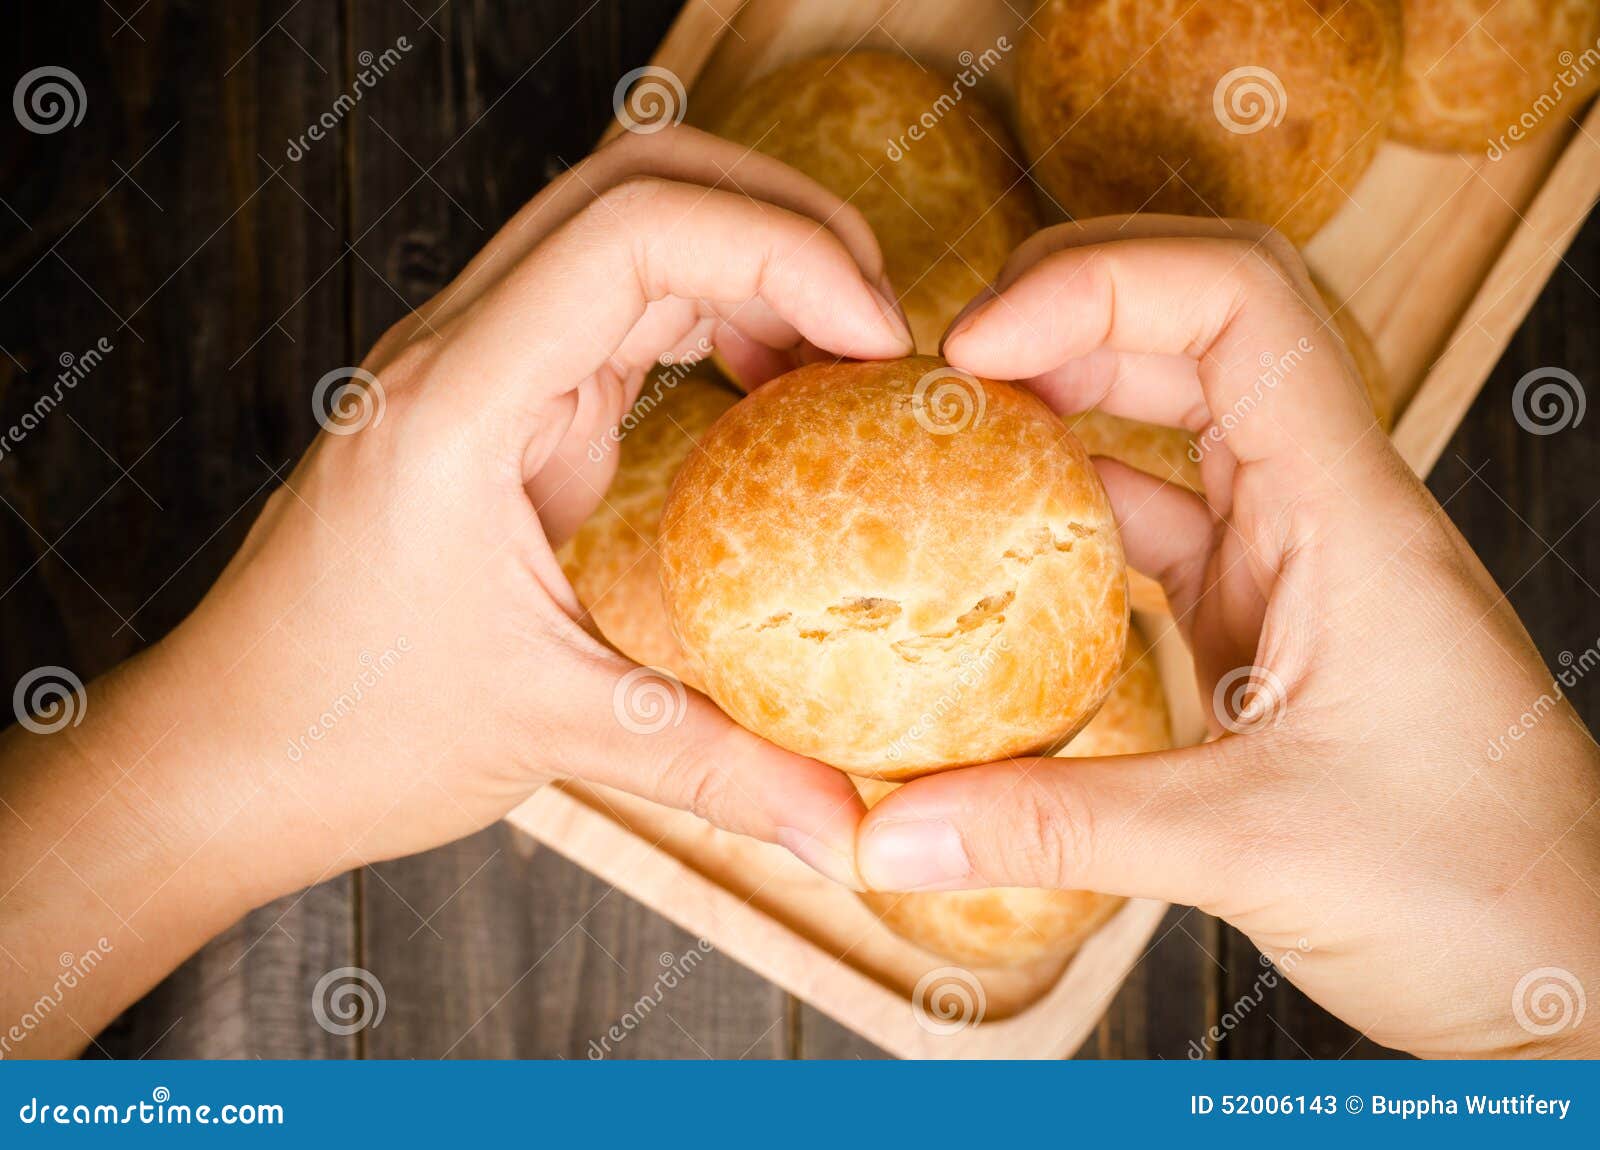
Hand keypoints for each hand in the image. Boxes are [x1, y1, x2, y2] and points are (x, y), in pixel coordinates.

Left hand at [0, 126, 908, 1053]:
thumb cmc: (343, 730)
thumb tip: (850, 824)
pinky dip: (709, 317)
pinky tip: (765, 387)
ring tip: (842, 353)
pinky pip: (612, 309)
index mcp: (460, 401)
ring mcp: (472, 367)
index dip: (781, 249)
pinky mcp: (491, 405)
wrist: (225, 754)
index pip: (634, 228)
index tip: (876, 337)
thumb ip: (717, 766)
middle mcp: (460, 351)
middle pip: (636, 181)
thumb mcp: (549, 734)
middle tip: (880, 320)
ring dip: (748, 262)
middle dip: (781, 221)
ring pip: (625, 230)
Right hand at [855, 217, 1599, 1057]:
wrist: (1570, 975)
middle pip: (1199, 332)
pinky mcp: (1263, 628)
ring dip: (1066, 408)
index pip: (1240, 307)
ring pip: (1171, 426)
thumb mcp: (1253, 851)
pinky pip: (1155, 532)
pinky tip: (1001, 551)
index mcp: (1350, 516)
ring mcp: (1293, 566)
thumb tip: (887, 834)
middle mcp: (1324, 514)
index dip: (1101, 283)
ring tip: (953, 434)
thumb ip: (1060, 829)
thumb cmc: (1481, 895)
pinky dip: (1073, 522)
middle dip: (1069, 315)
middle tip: (945, 366)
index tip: (978, 342)